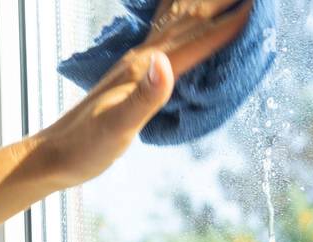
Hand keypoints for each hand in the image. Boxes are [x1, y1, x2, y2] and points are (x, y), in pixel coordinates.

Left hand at [35, 0, 255, 190]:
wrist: (52, 156)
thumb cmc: (84, 147)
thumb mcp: (117, 127)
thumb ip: (144, 97)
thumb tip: (164, 62)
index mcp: (145, 68)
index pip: (197, 40)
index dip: (230, 24)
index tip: (260, 8)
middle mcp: (142, 59)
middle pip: (190, 21)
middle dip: (220, 3)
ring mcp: (135, 66)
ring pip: (178, 26)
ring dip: (204, 8)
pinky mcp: (130, 76)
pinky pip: (165, 40)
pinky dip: (183, 25)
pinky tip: (185, 25)